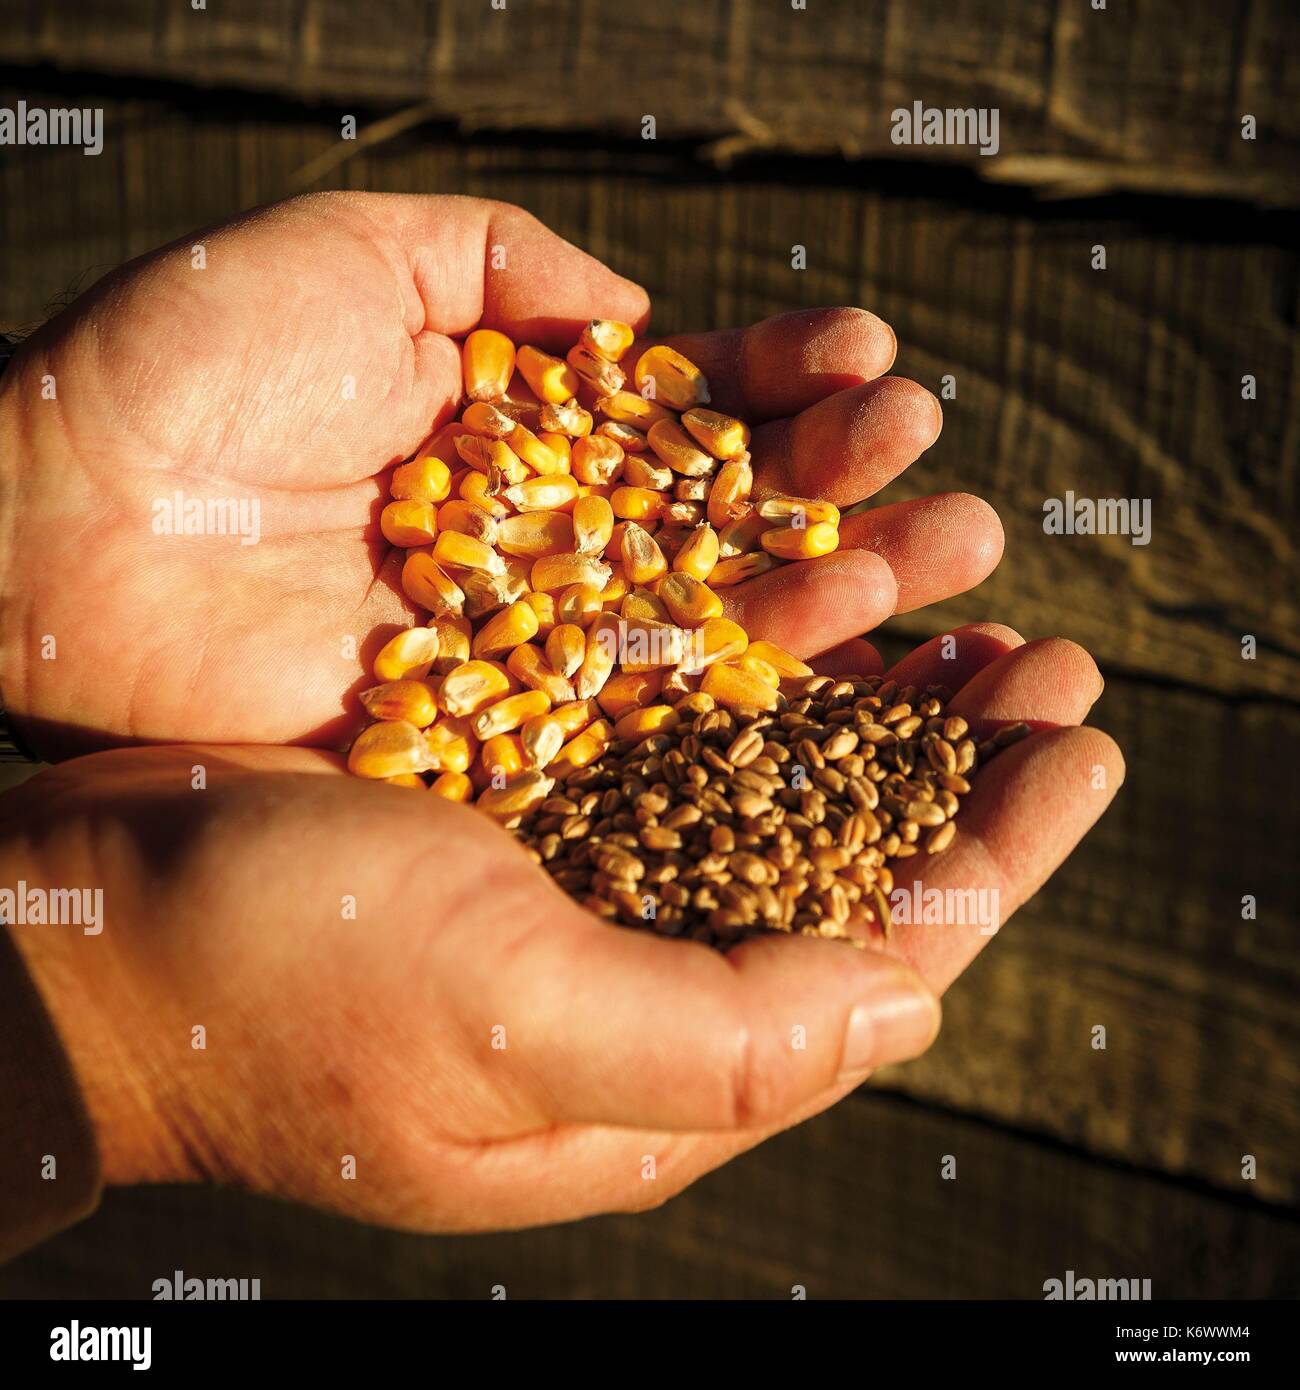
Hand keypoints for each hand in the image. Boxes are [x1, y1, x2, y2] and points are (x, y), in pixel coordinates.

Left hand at [0, 191, 999, 757]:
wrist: (57, 523)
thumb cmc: (189, 363)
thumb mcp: (363, 255)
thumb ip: (507, 264)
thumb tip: (639, 311)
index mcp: (522, 430)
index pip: (682, 408)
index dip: (779, 382)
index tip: (865, 353)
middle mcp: (545, 543)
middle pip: (721, 522)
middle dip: (839, 488)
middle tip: (935, 464)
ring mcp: (531, 649)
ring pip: (708, 624)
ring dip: (828, 588)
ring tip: (937, 549)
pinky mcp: (504, 740)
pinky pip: (641, 722)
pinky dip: (740, 698)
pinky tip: (843, 663)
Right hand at [2, 623, 1118, 1231]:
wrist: (91, 924)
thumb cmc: (276, 988)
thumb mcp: (507, 1030)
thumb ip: (725, 1040)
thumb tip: (914, 997)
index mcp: (664, 1061)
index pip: (890, 954)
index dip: (999, 849)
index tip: (1088, 744)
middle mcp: (638, 971)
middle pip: (844, 856)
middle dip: (957, 760)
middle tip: (1041, 655)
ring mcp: (576, 879)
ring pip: (766, 776)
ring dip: (866, 687)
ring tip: (944, 593)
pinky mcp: (516, 802)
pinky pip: (666, 722)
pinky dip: (740, 653)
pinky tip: (785, 584)